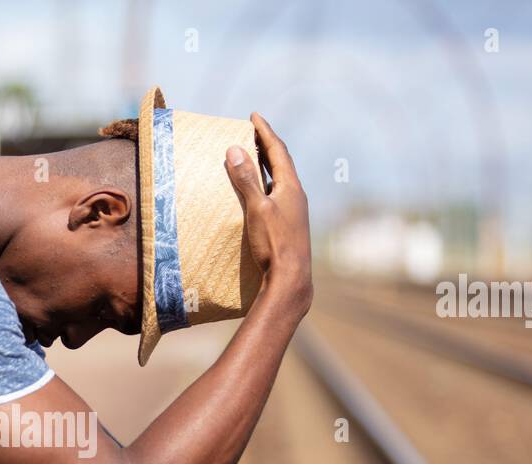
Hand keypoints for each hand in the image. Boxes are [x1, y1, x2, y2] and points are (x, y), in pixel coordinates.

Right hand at [224, 112, 311, 317]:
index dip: (265, 132)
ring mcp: (294, 211)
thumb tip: (235, 149)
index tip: (254, 116)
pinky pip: (278, 195)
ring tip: (254, 158)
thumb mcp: (257, 209)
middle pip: (282, 163)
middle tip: (253, 133)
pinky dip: (267, 185)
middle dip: (267, 146)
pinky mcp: (289, 225)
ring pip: (281, 180)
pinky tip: (260, 194)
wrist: (291, 279)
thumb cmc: (275, 243)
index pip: (277, 151)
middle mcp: (296, 196)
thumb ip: (246, 180)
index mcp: (291, 187)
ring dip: (267, 166)